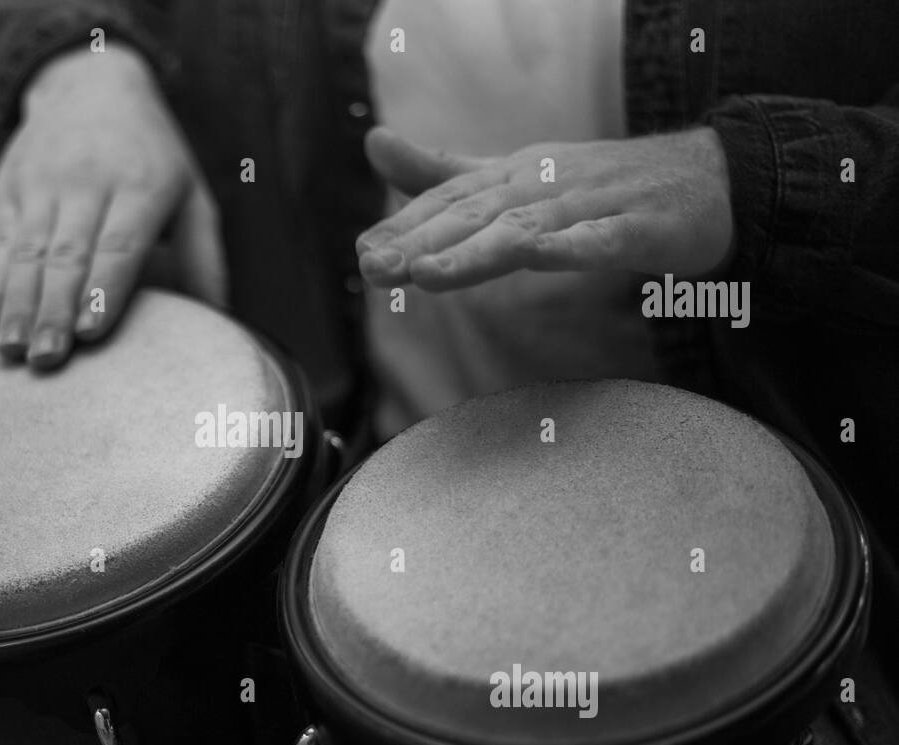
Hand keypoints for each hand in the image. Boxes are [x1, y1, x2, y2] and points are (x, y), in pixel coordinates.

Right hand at [0, 45, 226, 369]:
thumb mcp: (191, 195)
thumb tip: (220, 323)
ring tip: (10, 348)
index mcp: (141, 186)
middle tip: (48, 359)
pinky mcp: (8, 189)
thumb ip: (203, 258)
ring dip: (17, 304)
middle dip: (55, 310)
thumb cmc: (153, 159)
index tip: (91, 333)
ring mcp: (41, 184)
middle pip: (68, 255)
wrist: (88, 85)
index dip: (104, 288)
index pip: (119, 243)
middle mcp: (87, 182)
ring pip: (26, 251)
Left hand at [356, 126, 734, 290]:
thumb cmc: (602, 185)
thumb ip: (445, 171)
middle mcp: (545, 183)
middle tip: (374, 267)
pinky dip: (569, 248)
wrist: (710, 180)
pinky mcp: (638, 228)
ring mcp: (592, 204)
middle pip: (476, 214)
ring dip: (475, 251)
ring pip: (526, 228)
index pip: (449, 202)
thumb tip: (373, 143)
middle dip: (422, 240)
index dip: (404, 226)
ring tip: (428, 274)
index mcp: (513, 175)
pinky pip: (601, 240)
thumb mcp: (515, 177)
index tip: (363, 254)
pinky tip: (537, 257)